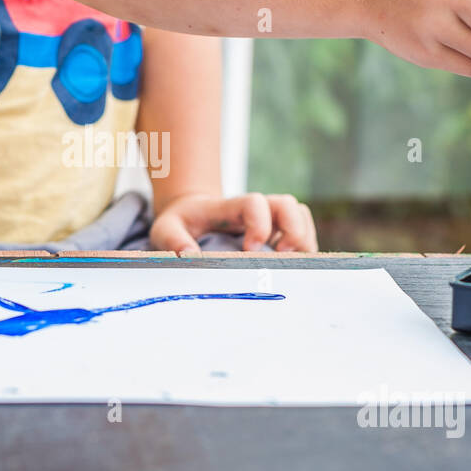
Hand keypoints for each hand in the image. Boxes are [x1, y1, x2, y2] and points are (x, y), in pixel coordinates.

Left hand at [150, 192, 317, 253]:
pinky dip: (305, 249)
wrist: (190, 214)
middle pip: (288, 205)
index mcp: (229, 208)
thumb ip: (174, 240)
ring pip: (301, 216)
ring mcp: (270, 219)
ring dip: (303, 241)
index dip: (260, 224)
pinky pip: (304, 232)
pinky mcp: (278, 233)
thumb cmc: (180, 223)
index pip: (255, 203)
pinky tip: (289, 267)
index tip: (250, 249)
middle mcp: (256, 209)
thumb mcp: (165, 228)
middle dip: (293, 231)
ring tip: (288, 265)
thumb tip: (191, 256)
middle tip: (281, 257)